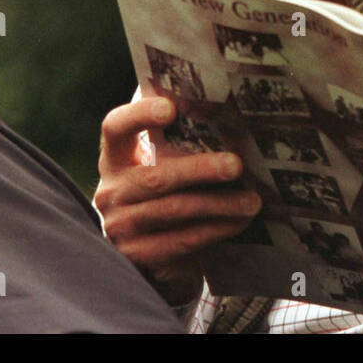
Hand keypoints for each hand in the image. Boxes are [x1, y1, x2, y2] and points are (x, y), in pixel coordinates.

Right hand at [93, 95, 261, 305]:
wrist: (152, 252)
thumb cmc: (164, 194)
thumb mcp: (161, 165)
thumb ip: (174, 141)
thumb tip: (223, 113)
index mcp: (115, 158)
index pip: (115, 128)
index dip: (139, 115)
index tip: (170, 109)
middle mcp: (110, 191)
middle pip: (156, 176)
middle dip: (200, 169)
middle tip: (237, 165)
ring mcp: (120, 225)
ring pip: (175, 209)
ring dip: (219, 204)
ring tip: (252, 201)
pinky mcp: (137, 254)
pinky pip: (182, 240)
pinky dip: (215, 229)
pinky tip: (240, 221)